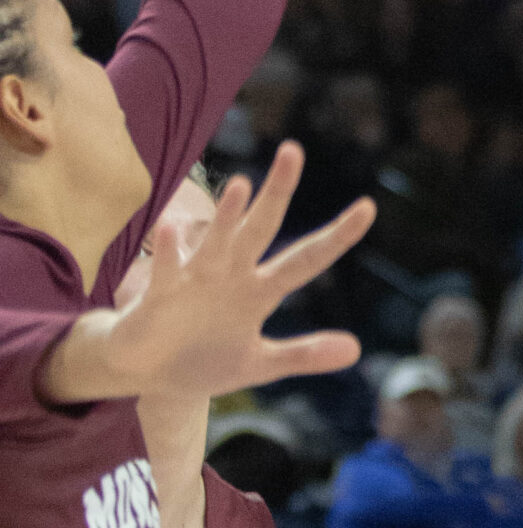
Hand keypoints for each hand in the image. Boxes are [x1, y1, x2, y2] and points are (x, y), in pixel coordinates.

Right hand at [51, 143, 373, 401]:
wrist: (150, 376)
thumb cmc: (205, 361)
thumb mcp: (260, 364)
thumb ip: (303, 355)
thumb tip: (355, 350)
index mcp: (260, 291)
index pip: (307, 260)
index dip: (337, 237)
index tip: (368, 207)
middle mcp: (231, 275)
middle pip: (261, 228)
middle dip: (278, 192)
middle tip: (294, 151)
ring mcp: (195, 281)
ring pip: (217, 242)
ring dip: (227, 216)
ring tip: (241, 185)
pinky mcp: (159, 297)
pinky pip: (165, 271)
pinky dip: (168, 253)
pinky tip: (170, 230)